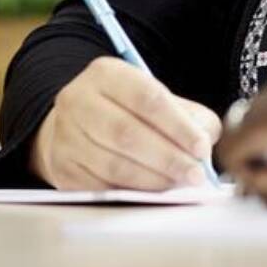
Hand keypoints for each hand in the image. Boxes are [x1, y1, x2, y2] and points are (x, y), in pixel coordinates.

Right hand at [33, 57, 221, 189]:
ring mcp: (65, 136)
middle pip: (126, 133)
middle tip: (195, 175)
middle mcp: (78, 100)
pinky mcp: (62, 168)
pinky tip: (153, 193)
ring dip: (152, 180)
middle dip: (167, 158)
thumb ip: (189, 116)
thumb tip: (204, 143)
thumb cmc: (128, 112)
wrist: (77, 126)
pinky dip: (132, 193)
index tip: (201, 147)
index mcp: (106, 73)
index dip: (178, 125)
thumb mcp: (157, 98)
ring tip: (179, 185)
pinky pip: (100, 187)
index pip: (147, 98)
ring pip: (113, 164)